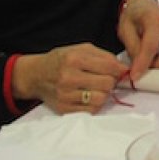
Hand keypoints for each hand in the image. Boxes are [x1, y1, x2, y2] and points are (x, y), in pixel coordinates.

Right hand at [12, 43, 128, 113]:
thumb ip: (104, 56)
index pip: (109, 67)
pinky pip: (91, 110)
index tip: (119, 71)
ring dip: (104, 94)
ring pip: (101, 99)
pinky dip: (95, 104)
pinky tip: (89, 96)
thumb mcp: (81, 49)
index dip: (119, 70)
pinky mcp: (63, 108)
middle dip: (111, 81)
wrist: (35, 75)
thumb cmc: (61, 60)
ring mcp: (65, 95)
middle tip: (106, 79)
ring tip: (98, 88)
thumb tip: (123, 68)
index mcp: (74, 59)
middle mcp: (69, 77)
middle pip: (107, 84)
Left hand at [118, 0, 158, 80]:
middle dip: (158, 66)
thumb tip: (137, 67)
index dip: (143, 63)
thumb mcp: (125, 30)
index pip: (151, 45)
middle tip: (144, 71)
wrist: (144, 5)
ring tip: (148, 64)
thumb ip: (132, 48)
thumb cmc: (134, 16)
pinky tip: (156, 59)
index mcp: (153, 18)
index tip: (135, 76)